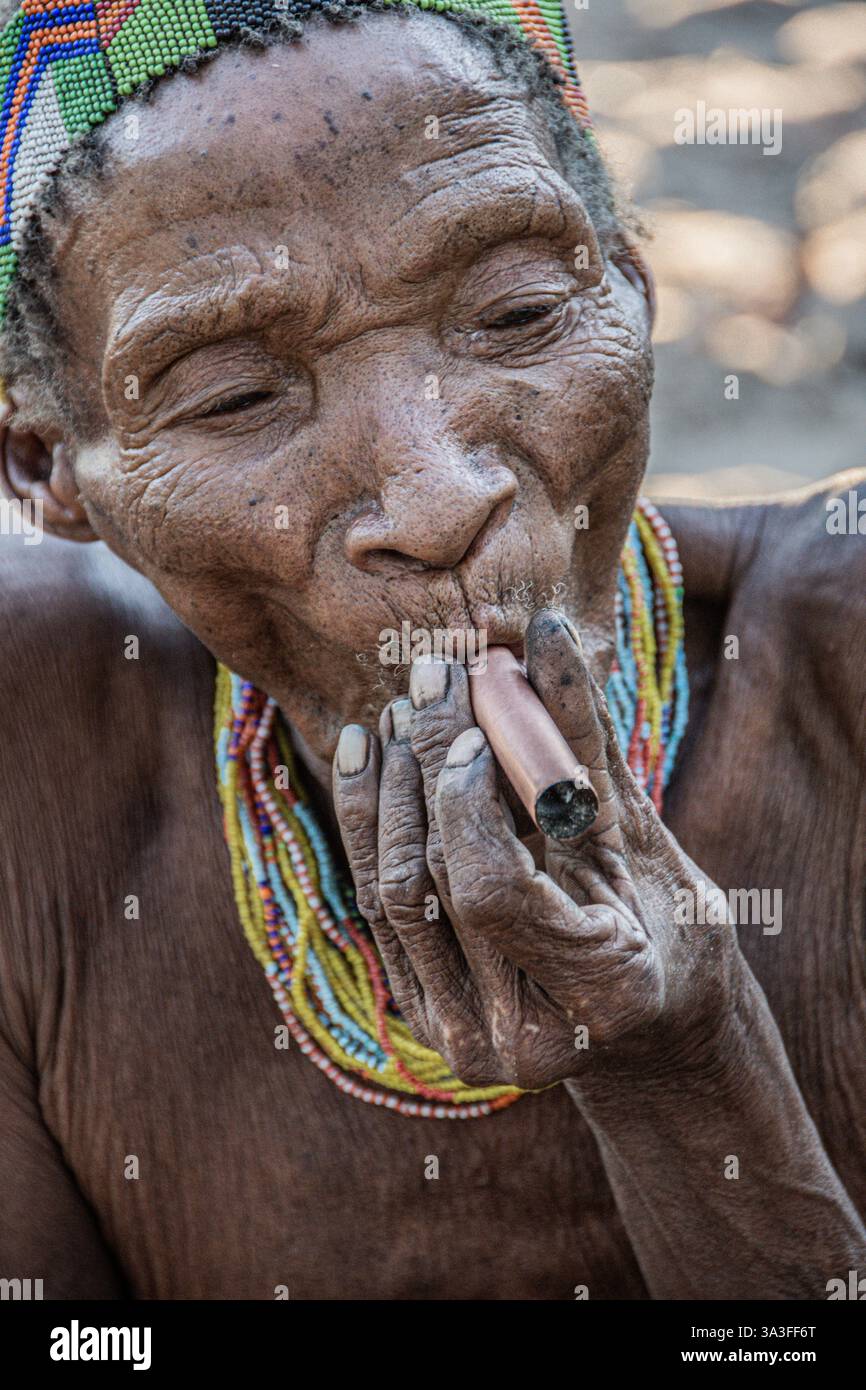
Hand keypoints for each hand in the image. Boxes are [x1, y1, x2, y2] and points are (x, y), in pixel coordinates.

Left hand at [332, 610, 742, 1092]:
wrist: (651, 1031)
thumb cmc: (673, 930)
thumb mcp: (645, 838)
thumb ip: (588, 745)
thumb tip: (543, 634)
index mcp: (600, 993)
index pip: (491, 890)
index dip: (466, 799)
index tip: (470, 724)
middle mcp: (517, 1037)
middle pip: (430, 882)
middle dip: (423, 763)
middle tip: (430, 674)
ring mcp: (459, 1036)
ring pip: (389, 894)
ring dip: (385, 788)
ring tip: (398, 708)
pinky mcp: (423, 1015)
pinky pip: (376, 908)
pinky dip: (366, 824)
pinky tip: (366, 753)